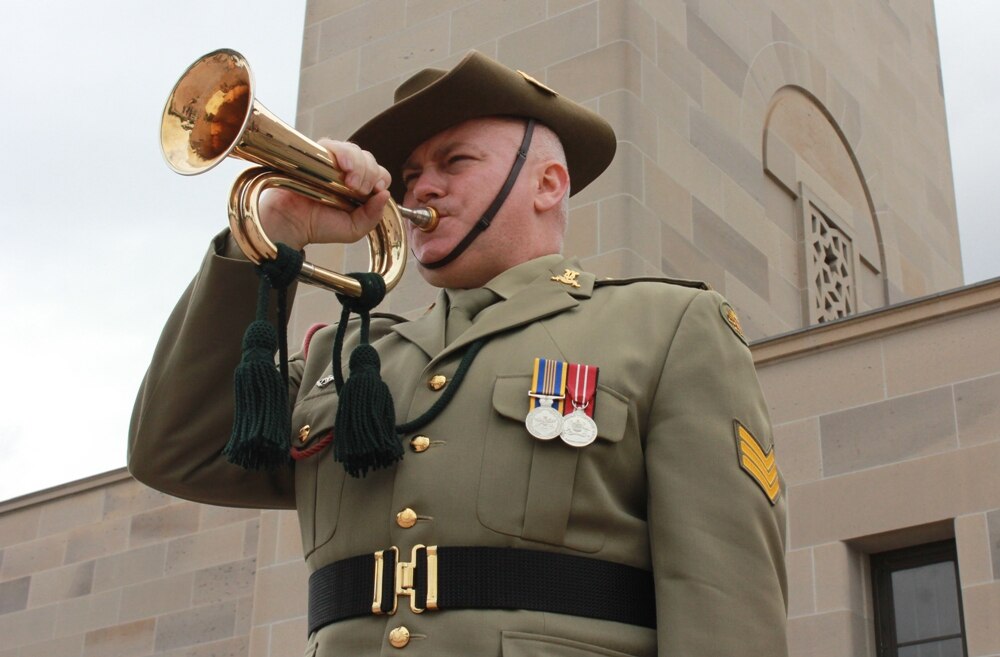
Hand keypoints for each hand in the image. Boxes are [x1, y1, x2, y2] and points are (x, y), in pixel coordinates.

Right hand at [257, 139, 391, 250]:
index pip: (380, 174)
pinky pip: (333, 145)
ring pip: (354, 151)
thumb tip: (385, 195)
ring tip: (350, 183)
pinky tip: (343, 167)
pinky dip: (342, 153)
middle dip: (370, 174)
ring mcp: (332, 162)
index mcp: (359, 188)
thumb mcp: (353, 230)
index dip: (381, 179)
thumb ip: (372, 216)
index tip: (375, 191)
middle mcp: (347, 172)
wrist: (291, 224)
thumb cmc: (319, 226)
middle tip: (358, 190)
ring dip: (358, 165)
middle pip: (369, 159)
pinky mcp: (316, 155)